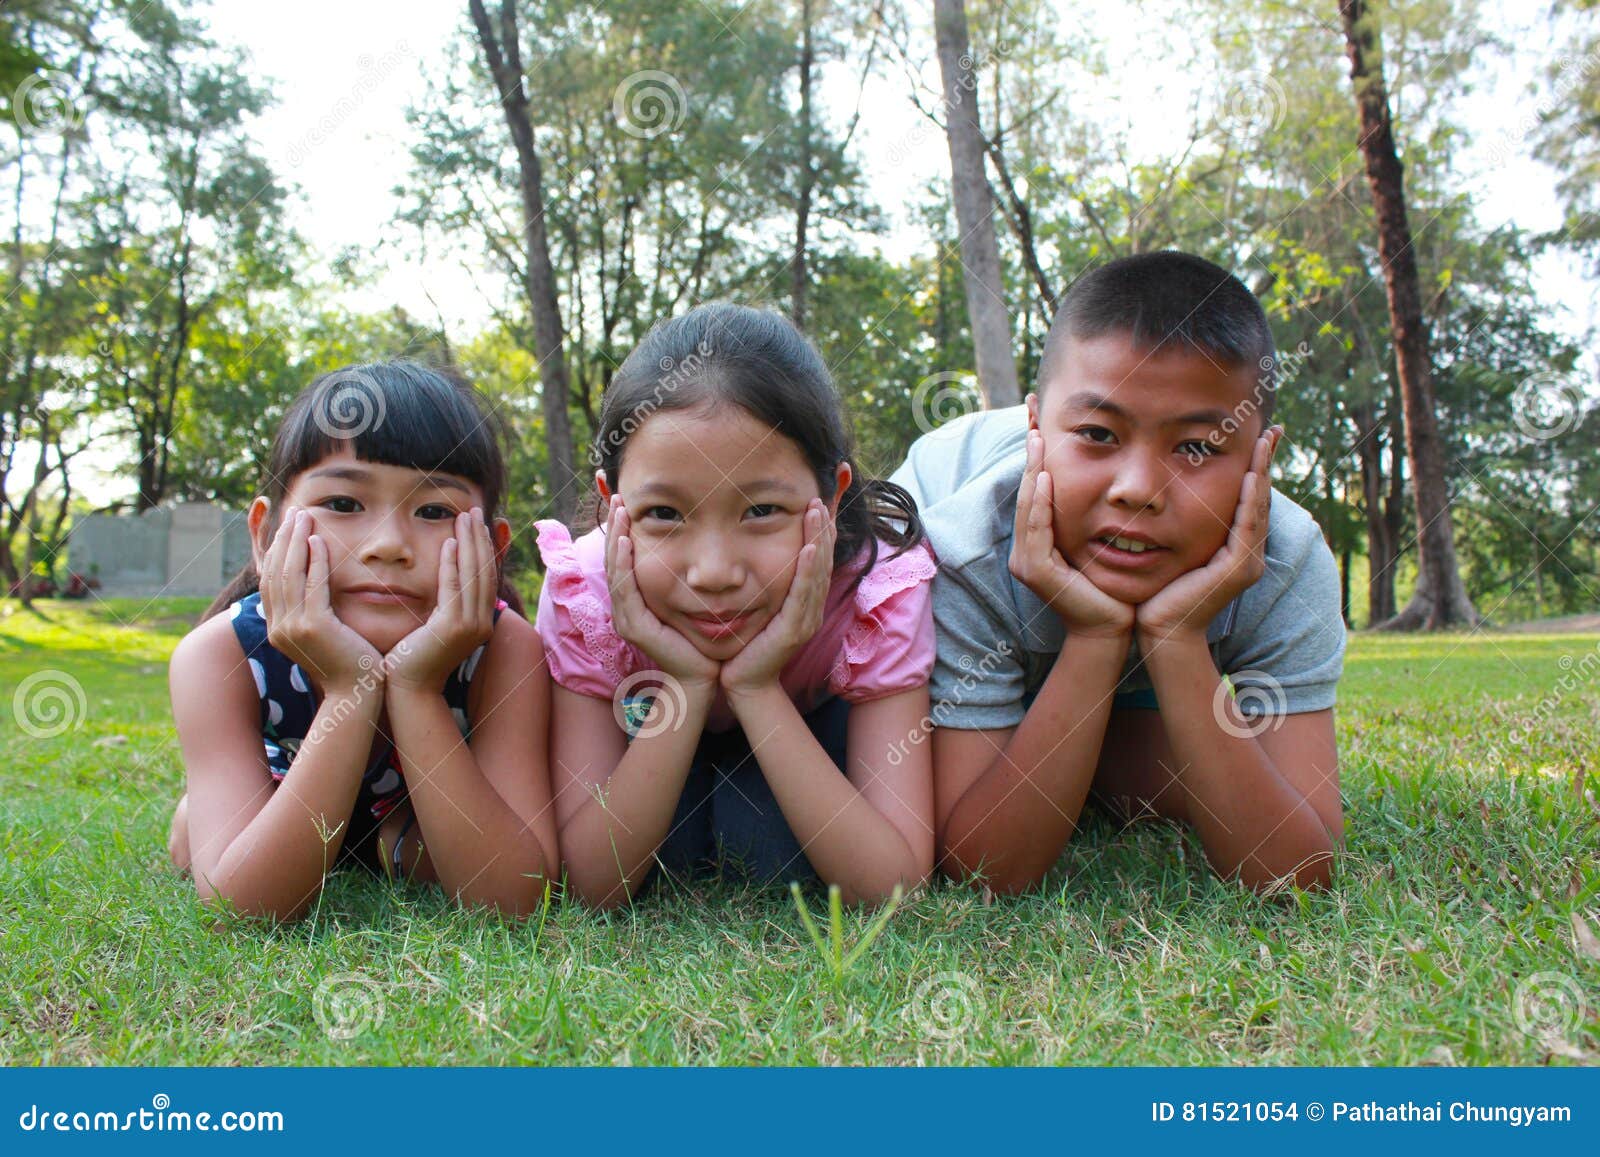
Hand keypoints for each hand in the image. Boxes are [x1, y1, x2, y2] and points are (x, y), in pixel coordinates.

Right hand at [258, 506, 382, 690]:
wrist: (357, 694)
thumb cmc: (348, 664)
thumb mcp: (323, 635)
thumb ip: (313, 612)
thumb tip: (314, 587)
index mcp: (277, 630)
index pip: (270, 581)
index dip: (277, 551)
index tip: (288, 527)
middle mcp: (278, 628)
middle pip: (275, 573)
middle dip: (284, 540)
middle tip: (295, 514)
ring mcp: (292, 628)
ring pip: (289, 575)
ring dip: (296, 542)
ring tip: (305, 518)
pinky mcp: (313, 627)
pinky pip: (312, 586)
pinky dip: (314, 561)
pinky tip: (319, 542)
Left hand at [384, 508, 498, 693]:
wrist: (409, 688)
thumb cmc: (416, 657)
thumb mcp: (438, 626)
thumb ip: (448, 604)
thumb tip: (452, 579)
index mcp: (481, 622)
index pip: (486, 577)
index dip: (484, 548)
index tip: (478, 524)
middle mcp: (482, 623)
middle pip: (484, 571)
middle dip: (479, 538)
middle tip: (473, 511)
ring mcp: (470, 626)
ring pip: (473, 574)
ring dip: (469, 542)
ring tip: (464, 517)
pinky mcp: (453, 627)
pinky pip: (453, 587)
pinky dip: (452, 562)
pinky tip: (449, 542)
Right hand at [603, 496, 720, 690]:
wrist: (701, 677)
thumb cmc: (701, 640)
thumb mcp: (690, 601)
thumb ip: (684, 579)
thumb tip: (694, 547)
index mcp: (636, 600)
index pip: (624, 558)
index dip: (622, 529)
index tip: (627, 502)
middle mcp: (626, 606)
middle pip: (614, 558)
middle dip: (615, 526)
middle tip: (619, 497)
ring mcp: (626, 617)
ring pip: (615, 569)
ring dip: (616, 537)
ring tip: (620, 512)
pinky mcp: (633, 626)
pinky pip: (625, 588)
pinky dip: (623, 563)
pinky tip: (625, 541)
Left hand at [720, 499, 835, 697]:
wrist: (743, 683)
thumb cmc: (746, 644)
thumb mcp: (758, 606)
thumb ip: (763, 583)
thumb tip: (755, 553)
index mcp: (804, 600)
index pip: (816, 558)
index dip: (820, 530)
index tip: (818, 501)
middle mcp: (811, 607)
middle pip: (823, 559)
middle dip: (823, 527)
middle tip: (820, 496)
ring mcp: (807, 618)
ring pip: (818, 571)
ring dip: (819, 539)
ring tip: (817, 511)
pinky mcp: (796, 629)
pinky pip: (805, 593)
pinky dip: (809, 569)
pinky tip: (809, 548)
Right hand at [1009, 429, 1135, 638]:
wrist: (1110, 631)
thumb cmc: (1110, 589)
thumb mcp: (1099, 544)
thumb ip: (1089, 518)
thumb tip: (1107, 482)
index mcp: (1038, 541)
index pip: (1036, 487)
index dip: (1036, 452)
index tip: (1039, 415)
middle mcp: (1025, 548)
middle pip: (1026, 488)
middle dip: (1029, 448)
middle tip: (1031, 409)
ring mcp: (1026, 560)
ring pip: (1028, 504)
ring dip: (1032, 468)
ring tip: (1036, 436)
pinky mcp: (1036, 570)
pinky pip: (1036, 528)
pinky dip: (1039, 502)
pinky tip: (1044, 477)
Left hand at [1136, 425, 1281, 643]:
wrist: (1161, 632)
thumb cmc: (1159, 595)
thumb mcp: (1173, 552)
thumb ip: (1180, 529)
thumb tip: (1167, 502)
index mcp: (1235, 550)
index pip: (1248, 500)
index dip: (1255, 468)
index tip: (1258, 437)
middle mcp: (1247, 554)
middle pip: (1260, 498)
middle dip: (1265, 462)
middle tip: (1272, 430)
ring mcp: (1247, 562)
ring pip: (1257, 507)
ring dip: (1262, 473)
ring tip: (1266, 442)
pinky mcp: (1238, 569)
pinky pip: (1247, 526)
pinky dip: (1250, 500)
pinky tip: (1252, 476)